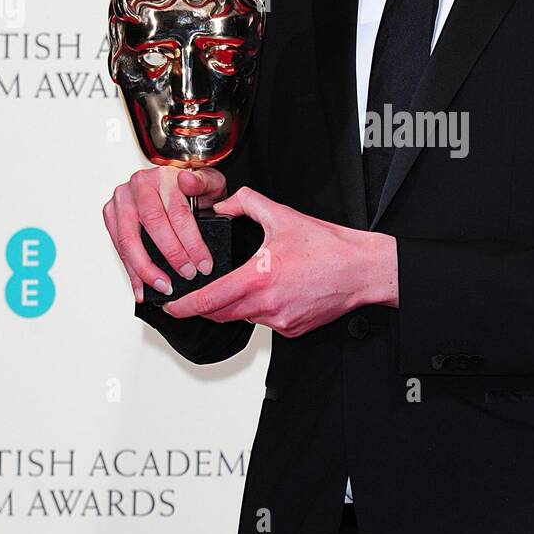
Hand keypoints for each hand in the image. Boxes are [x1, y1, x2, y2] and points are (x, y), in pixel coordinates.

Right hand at [103, 167, 226, 301]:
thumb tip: (187, 180)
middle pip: (153, 224)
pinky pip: (119, 247)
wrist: (174, 184)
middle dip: (171, 255)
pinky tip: (141, 288)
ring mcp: (121, 199)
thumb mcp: (209, 181)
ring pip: (129, 238)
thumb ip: (203, 182)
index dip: (192, 242)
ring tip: (164, 286)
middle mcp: (139, 185)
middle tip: (186, 275)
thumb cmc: (192, 189)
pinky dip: (131, 271)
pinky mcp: (111, 214)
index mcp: (164, 177)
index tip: (203, 264)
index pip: (178, 212)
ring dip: (146, 268)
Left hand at [160, 187, 398, 333]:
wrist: (362, 270)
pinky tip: (271, 291)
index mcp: (259, 278)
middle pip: (220, 314)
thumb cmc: (330, 247)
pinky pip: (264, 322)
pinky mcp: (291, 329)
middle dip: (205, 304)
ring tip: (242, 284)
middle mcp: (267, 305)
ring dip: (234, 305)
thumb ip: (247, 204)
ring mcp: (280, 321)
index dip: (185, 305)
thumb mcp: (283, 216)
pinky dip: (258, 309)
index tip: (171, 305)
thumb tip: (224, 205)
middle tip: (197, 293)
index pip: (210, 300)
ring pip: (242, 318)